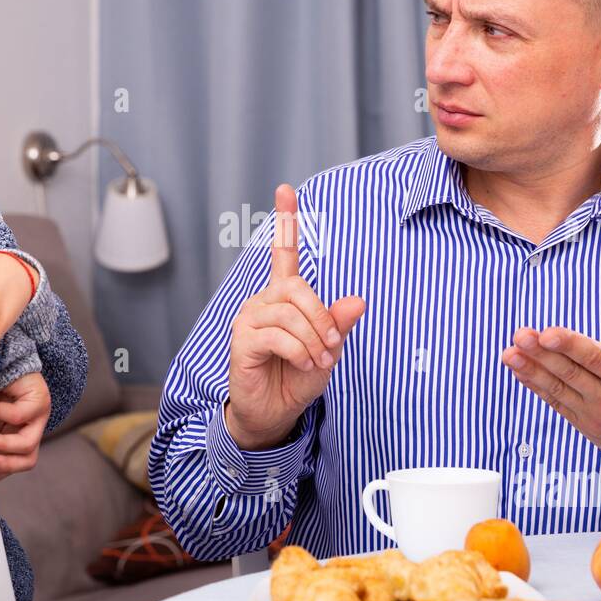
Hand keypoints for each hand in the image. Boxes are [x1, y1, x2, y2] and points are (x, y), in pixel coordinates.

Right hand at [0, 372, 50, 483]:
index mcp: (18, 435)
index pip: (17, 462)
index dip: (2, 472)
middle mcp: (31, 427)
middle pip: (28, 458)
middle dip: (4, 465)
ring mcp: (39, 415)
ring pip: (27, 442)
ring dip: (0, 444)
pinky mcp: (40, 399)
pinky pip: (19, 415)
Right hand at [225, 183, 366, 449]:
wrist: (276, 411)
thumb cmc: (298, 376)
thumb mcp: (328, 349)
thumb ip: (338, 324)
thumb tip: (358, 301)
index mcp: (284, 296)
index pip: (283, 252)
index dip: (285, 221)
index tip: (285, 189)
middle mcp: (263, 301)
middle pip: (297, 288)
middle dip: (320, 316)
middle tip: (331, 344)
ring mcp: (249, 318)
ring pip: (289, 313)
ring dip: (312, 339)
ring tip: (318, 361)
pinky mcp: (242, 339)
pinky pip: (277, 335)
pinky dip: (299, 351)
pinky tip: (303, 363)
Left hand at [500, 286, 600, 475]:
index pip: (595, 358)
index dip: (569, 345)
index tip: (546, 332)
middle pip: (570, 373)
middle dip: (541, 354)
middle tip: (519, 335)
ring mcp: (595, 415)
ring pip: (558, 390)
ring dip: (531, 371)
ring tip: (509, 353)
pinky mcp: (585, 426)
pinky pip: (556, 404)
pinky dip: (536, 387)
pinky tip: (519, 371)